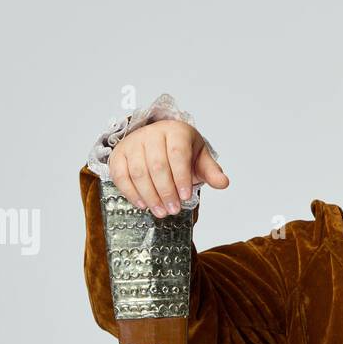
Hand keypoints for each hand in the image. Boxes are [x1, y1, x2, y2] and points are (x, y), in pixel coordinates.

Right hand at [108, 118, 228, 216]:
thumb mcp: (199, 158)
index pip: (178, 153)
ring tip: (160, 212)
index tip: (186, 196)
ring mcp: (133, 142)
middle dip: (166, 191)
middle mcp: (152, 133)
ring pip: (138, 171)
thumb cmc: (181, 151)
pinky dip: (130, 192)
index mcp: (175, 131)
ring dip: (150, 196)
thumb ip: (210, 171)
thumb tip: (223, 183)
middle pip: (157, 165)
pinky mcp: (118, 154)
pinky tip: (142, 205)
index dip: (181, 177)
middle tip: (173, 210)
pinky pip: (121, 175)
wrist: (157, 141)